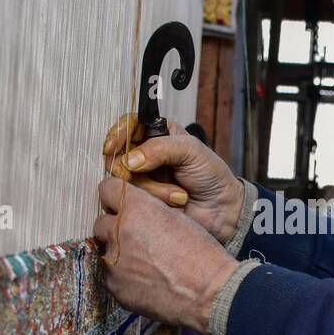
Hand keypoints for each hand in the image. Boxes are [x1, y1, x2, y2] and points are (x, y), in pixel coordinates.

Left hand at [94, 176, 237, 332]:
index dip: (116, 197)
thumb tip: (134, 210)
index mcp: (136, 209)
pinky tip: (144, 279)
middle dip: (115, 228)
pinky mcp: (115, 287)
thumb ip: (149, 210)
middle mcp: (119, 232)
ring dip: (118, 252)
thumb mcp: (177, 218)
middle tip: (137, 238)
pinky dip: (122, 276)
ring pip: (104, 250)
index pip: (108, 189)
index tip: (122, 204)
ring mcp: (114, 262)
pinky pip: (110, 275)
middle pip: (101, 222)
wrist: (209, 293)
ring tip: (143, 262)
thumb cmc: (201, 255)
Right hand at [102, 113, 245, 243]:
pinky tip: (174, 202)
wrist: (221, 210)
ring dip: (151, 188)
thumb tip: (130, 159)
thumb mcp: (191, 151)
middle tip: (137, 174)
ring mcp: (144, 178)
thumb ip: (160, 148)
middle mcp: (147, 154)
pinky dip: (153, 200)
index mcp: (160, 133)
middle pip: (119, 154)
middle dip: (130, 168)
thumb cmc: (211, 175)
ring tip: (177, 194)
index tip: (111, 147)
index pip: (129, 125)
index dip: (118, 134)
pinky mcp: (144, 199)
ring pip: (125, 179)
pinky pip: (132, 198)